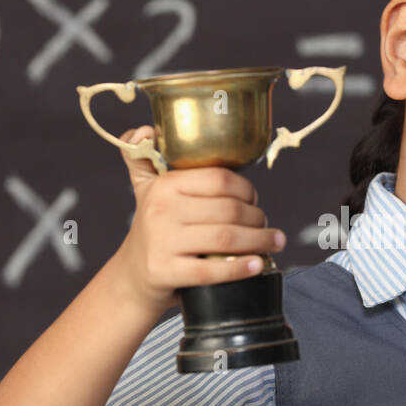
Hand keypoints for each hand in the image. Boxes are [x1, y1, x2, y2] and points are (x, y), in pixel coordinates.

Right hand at [111, 127, 284, 308]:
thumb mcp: (144, 190)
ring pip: (226, 237)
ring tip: (275, 242)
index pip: (220, 179)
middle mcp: (161, 211)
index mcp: (164, 186)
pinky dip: (240, 268)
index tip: (256, 200)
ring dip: (259, 240)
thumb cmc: (152, 229)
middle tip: (267, 225)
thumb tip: (144, 128)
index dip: (247, 189)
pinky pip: (212, 270)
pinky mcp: (165, 272)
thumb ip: (144, 157)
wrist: (130, 277)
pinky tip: (258, 264)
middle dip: (258, 217)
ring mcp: (162, 243)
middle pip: (229, 209)